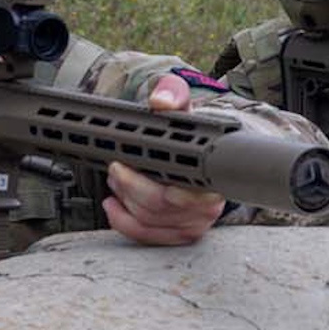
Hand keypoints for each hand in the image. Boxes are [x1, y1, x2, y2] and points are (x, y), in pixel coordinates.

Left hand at [100, 75, 224, 245]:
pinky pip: (147, 235)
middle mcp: (209, 203)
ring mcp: (196, 223)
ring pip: (149, 221)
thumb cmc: (192, 131)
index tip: (122, 166)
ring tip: (115, 181)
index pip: (183, 191)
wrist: (203, 152)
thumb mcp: (184, 105)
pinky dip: (123, 221)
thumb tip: (162, 102)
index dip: (147, 184)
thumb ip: (173, 94)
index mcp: (214, 174)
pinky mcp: (182, 235)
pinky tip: (114, 205)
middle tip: (114, 167)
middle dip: (128, 185)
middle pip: (159, 205)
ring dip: (124, 200)